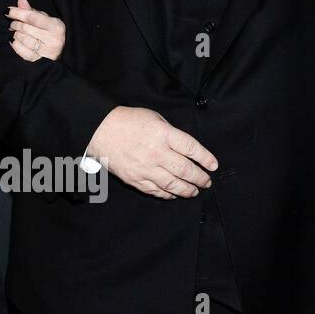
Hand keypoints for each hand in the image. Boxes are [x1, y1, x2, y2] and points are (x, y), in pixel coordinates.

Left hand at [6, 0, 65, 60]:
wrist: (62, 51)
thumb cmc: (50, 32)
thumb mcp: (45, 19)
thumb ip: (31, 11)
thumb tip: (20, 0)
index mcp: (56, 26)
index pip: (33, 18)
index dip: (18, 13)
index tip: (7, 11)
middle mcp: (54, 40)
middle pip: (26, 29)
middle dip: (16, 24)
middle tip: (12, 23)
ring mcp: (47, 52)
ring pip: (24, 40)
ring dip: (16, 34)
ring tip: (15, 31)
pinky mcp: (41, 61)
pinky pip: (24, 53)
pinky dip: (16, 45)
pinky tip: (13, 40)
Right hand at [86, 106, 217, 198]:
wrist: (101, 131)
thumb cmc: (128, 121)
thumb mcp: (155, 118)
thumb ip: (171, 134)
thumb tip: (186, 150)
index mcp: (163, 134)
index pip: (191, 148)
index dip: (205, 158)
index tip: (213, 165)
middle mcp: (157, 153)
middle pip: (185, 170)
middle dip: (200, 178)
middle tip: (207, 182)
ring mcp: (145, 168)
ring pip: (172, 184)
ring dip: (187, 189)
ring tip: (195, 191)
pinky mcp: (135, 179)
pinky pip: (155, 190)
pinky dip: (168, 194)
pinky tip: (174, 194)